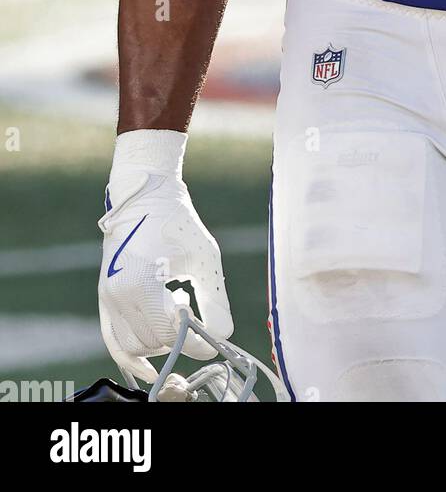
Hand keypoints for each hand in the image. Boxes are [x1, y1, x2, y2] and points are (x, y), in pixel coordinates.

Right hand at [98, 130, 232, 382]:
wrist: (144, 197)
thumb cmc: (178, 223)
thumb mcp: (206, 259)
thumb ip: (215, 301)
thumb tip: (223, 336)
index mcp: (141, 284)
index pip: (171, 333)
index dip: (197, 344)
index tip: (215, 344)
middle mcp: (118, 295)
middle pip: (152, 342)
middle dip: (178, 338)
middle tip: (196, 313)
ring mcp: (106, 298)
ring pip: (132, 346)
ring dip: (158, 342)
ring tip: (176, 309)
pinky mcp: (104, 298)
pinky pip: (113, 340)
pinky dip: (130, 357)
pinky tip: (150, 366)